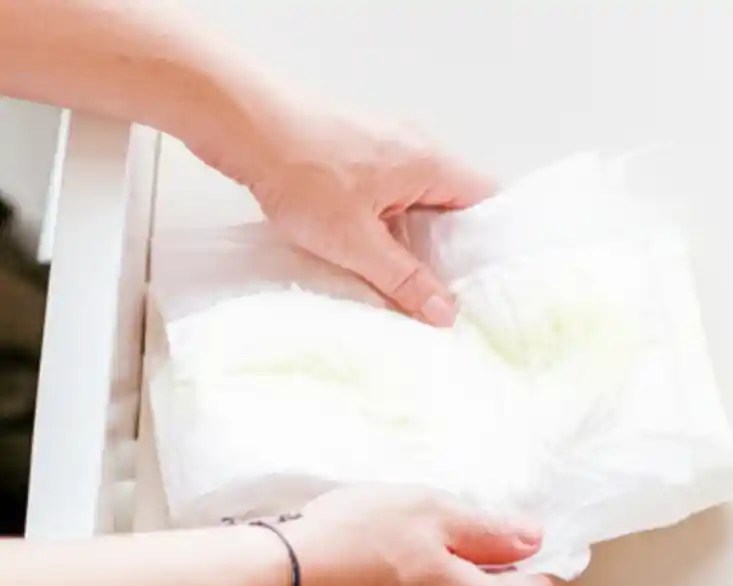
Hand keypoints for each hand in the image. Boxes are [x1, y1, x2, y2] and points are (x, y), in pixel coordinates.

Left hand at [240, 108, 494, 326]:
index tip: (480, 279)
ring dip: (409, 234)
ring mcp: (384, 143)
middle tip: (439, 288)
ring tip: (400, 275)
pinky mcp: (354, 147)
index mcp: (431, 162)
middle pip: (452, 202)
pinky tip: (363, 246)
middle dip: (445, 246)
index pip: (486, 199)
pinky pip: (387, 189)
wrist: (241, 123)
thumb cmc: (301, 171)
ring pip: (416, 197)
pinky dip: (383, 219)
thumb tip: (444, 312)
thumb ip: (404, 280)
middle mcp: (415, 146)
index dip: (488, 241)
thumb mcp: (357, 242)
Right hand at [277, 486, 555, 585]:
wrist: (269, 585)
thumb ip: (491, 530)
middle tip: (459, 527)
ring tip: (413, 543)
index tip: (524, 534)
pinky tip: (385, 569)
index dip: (540, 561)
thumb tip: (531, 539)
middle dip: (491, 570)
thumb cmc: (352, 542)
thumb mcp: (434, 512)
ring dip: (450, 584)